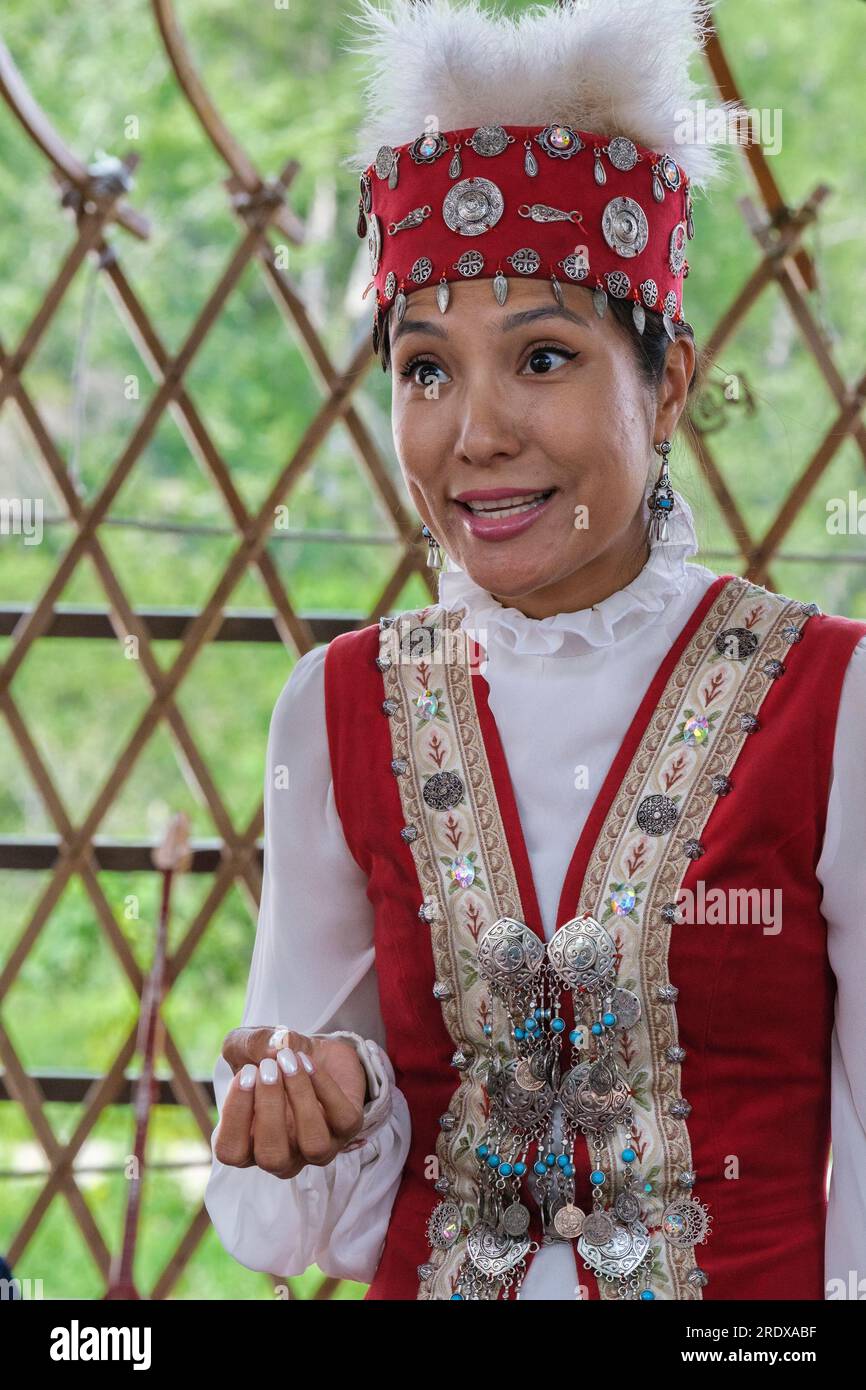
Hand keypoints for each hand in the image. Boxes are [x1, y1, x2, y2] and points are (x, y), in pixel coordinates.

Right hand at [213, 1027, 366, 1177]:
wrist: (313, 1052)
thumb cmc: (272, 1061)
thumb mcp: (249, 1045)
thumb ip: (248, 1044)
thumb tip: (271, 1049)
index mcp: (249, 1145)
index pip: (232, 1152)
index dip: (236, 1116)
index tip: (245, 1074)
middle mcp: (283, 1155)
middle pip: (272, 1156)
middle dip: (269, 1108)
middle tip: (268, 1068)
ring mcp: (317, 1147)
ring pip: (313, 1144)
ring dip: (300, 1098)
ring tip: (291, 1061)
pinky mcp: (348, 1128)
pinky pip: (342, 1118)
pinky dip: (325, 1086)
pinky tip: (310, 1061)